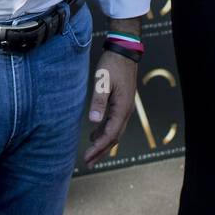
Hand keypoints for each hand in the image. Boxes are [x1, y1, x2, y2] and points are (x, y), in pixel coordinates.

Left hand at [83, 49, 137, 168]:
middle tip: (88, 163)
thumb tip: (94, 121)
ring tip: (91, 154)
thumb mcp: (103, 81)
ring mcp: (125, 107)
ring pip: (115, 132)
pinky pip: (114, 123)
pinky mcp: (122, 103)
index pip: (111, 134)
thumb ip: (98, 101)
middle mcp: (126, 111)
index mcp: (122, 108)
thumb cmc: (113, 64)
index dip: (99, 147)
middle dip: (101, 151)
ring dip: (103, 144)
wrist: (125, 52)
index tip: (88, 156)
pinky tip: (95, 134)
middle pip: (114, 137)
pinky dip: (105, 132)